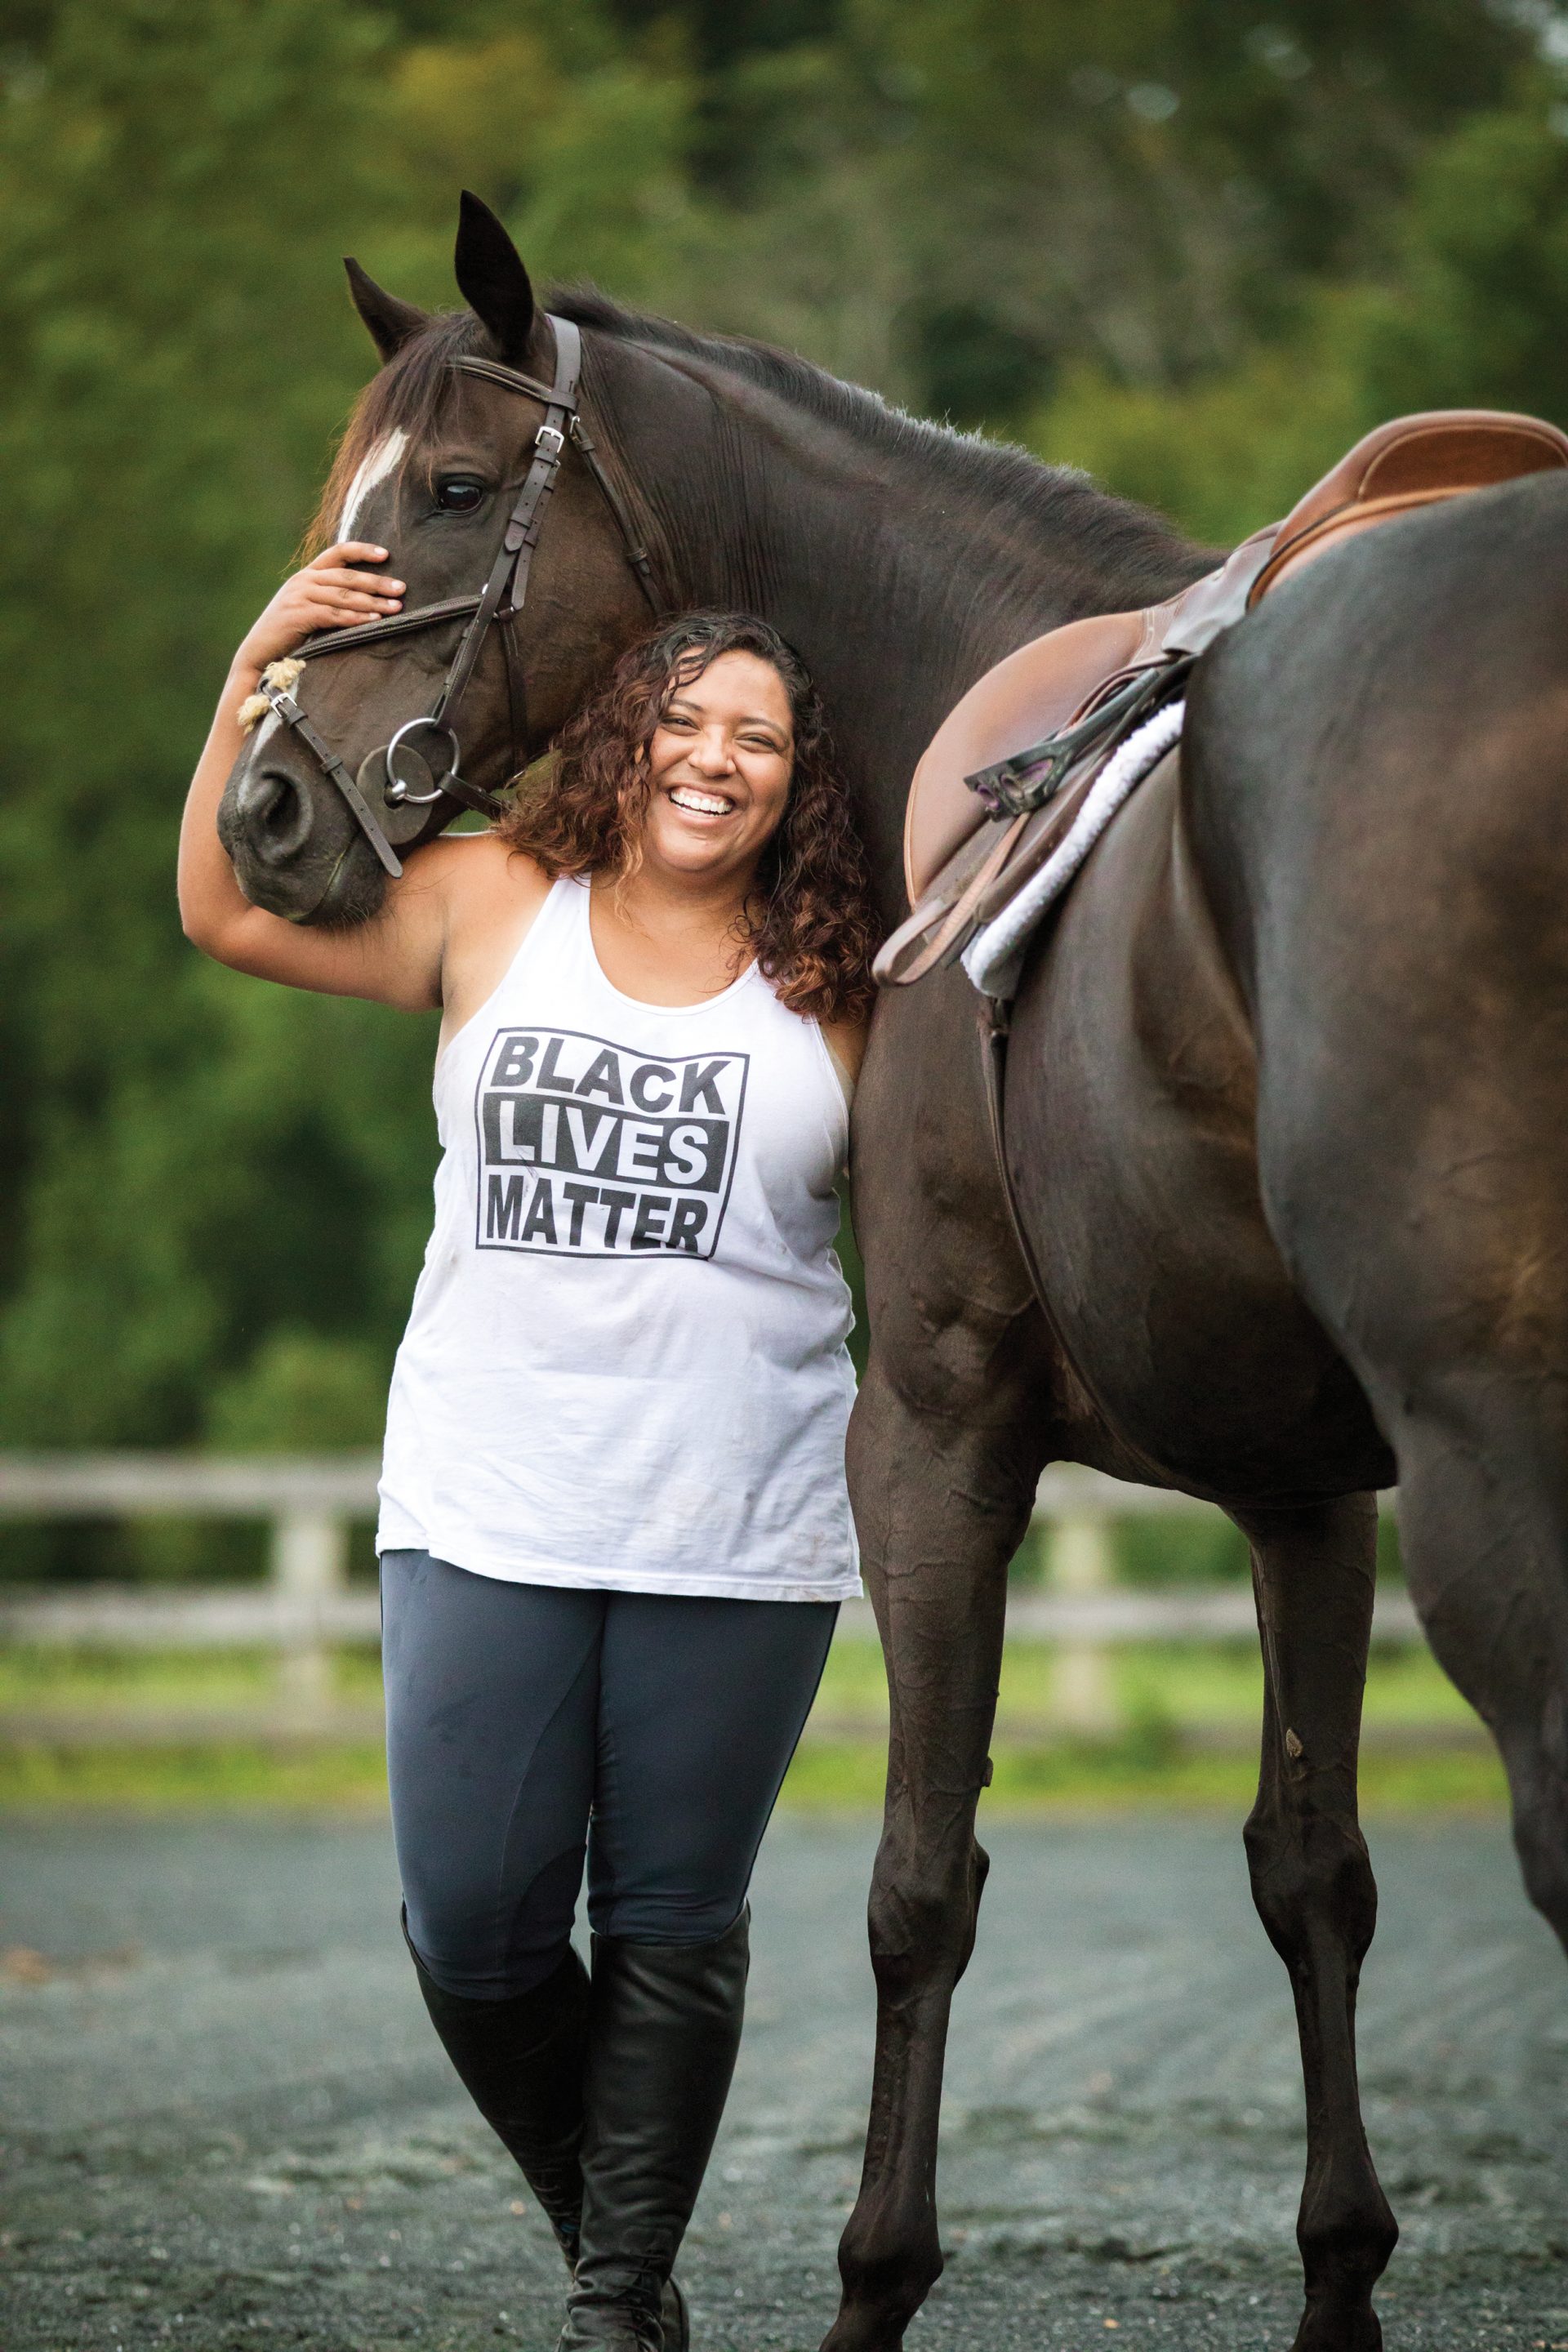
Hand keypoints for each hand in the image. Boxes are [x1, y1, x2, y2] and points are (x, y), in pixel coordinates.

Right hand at [235, 543, 405, 676]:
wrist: (258, 652)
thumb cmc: (288, 633)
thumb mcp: (307, 607)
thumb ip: (328, 598)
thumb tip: (366, 599)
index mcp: (307, 574)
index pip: (337, 552)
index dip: (362, 550)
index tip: (386, 554)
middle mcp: (303, 580)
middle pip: (347, 576)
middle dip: (377, 582)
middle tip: (401, 588)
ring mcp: (299, 596)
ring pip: (343, 595)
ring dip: (373, 602)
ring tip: (396, 608)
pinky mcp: (298, 615)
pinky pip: (333, 614)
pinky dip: (355, 617)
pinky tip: (373, 620)